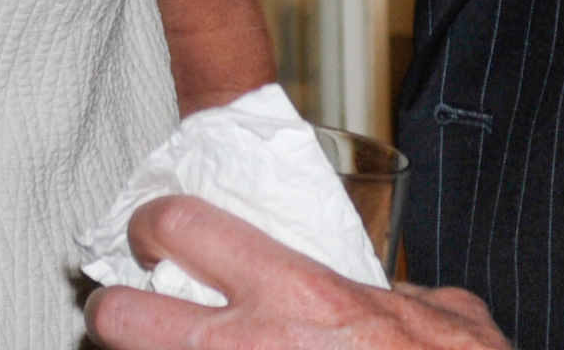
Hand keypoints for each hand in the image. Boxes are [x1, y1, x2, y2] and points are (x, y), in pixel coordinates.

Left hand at [85, 197, 506, 348]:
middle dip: (114, 316)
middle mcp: (251, 349)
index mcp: (300, 295)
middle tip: (131, 316)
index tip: (154, 241)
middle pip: (119, 317)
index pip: (180, 226)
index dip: (152, 227)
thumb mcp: (448, 324)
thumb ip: (408, 301)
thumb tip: (401, 300)